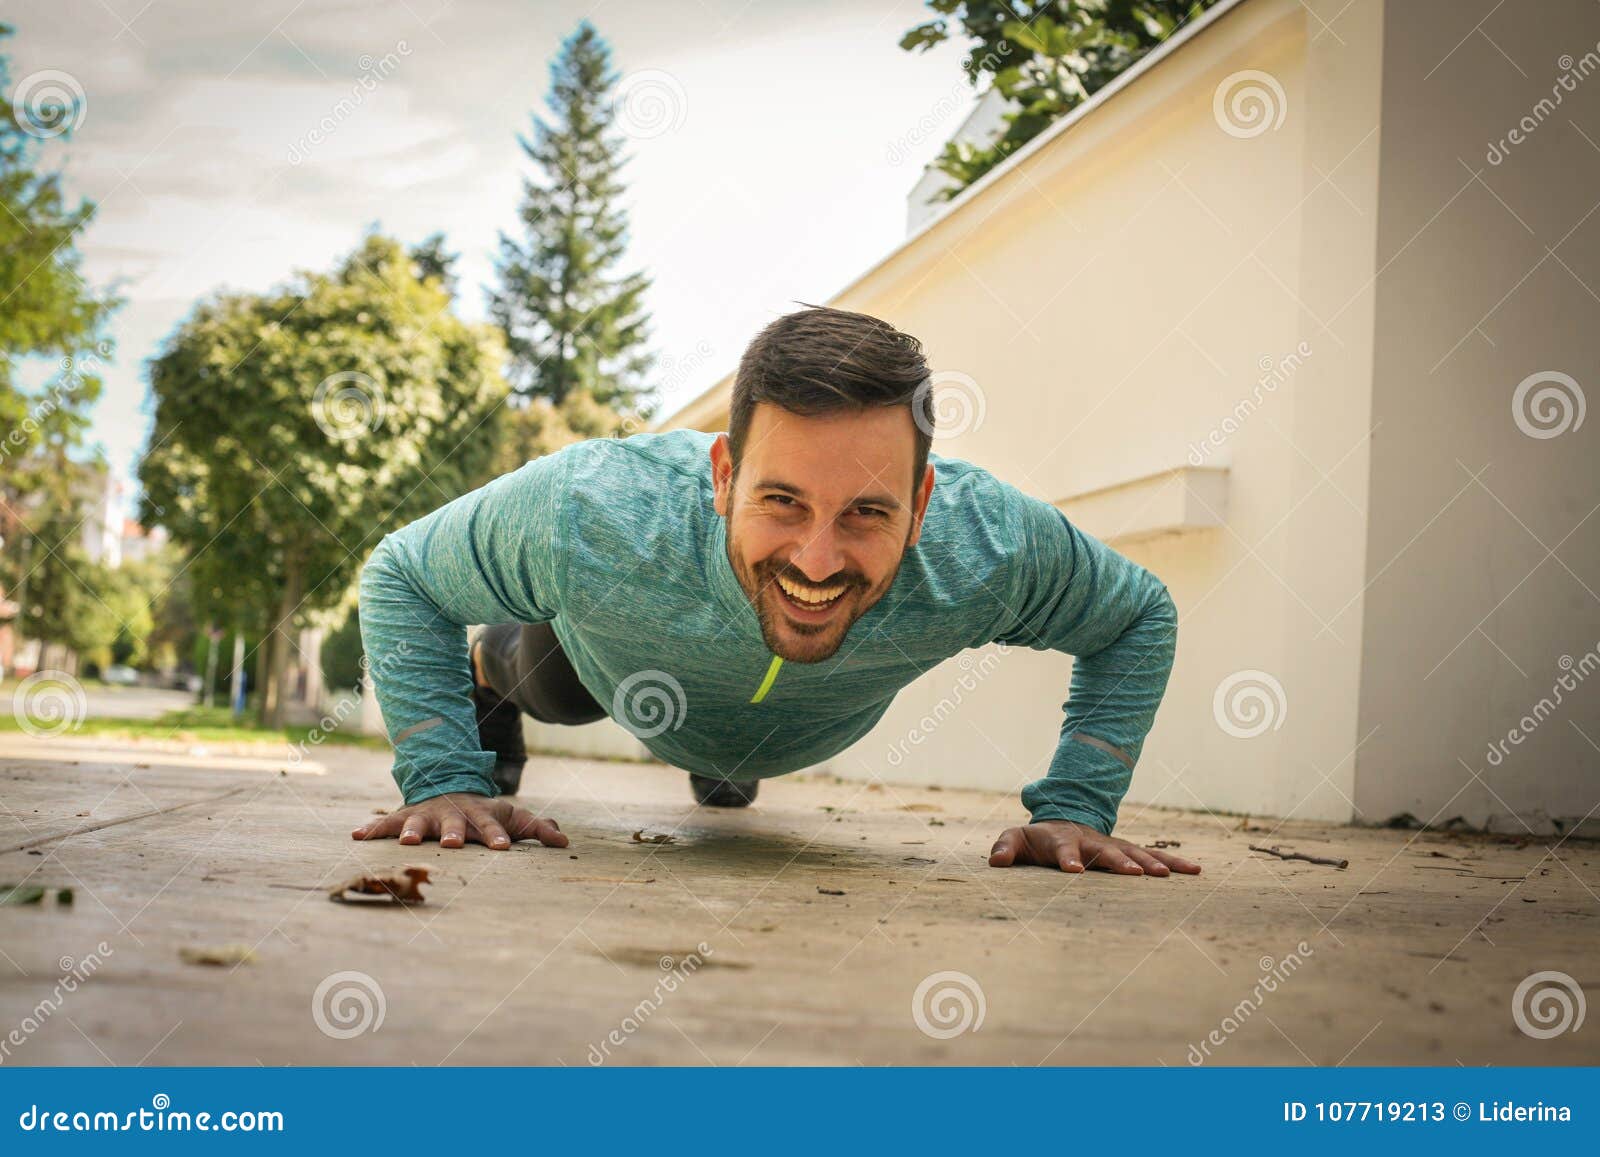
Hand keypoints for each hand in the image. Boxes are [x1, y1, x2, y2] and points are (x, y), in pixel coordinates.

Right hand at [351, 792, 567, 851]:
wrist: (448, 787)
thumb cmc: (484, 813)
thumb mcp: (513, 817)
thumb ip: (537, 829)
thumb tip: (565, 843)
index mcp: (479, 815)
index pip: (491, 826)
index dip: (497, 836)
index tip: (504, 848)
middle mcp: (451, 814)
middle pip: (453, 823)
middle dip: (453, 833)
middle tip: (454, 844)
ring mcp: (426, 815)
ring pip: (419, 821)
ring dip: (413, 830)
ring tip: (411, 841)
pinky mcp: (403, 818)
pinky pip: (385, 824)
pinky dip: (370, 830)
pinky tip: (355, 836)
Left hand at [989, 820, 1199, 875]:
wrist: (1063, 822)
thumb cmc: (1036, 840)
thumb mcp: (1015, 840)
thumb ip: (1004, 847)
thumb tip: (995, 861)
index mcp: (1062, 839)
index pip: (1064, 848)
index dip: (1068, 859)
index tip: (1073, 871)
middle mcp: (1092, 841)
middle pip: (1105, 851)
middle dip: (1118, 862)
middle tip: (1133, 874)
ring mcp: (1112, 845)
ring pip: (1134, 853)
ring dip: (1149, 864)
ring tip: (1166, 876)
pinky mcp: (1129, 852)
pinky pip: (1154, 857)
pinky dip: (1173, 863)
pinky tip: (1195, 872)